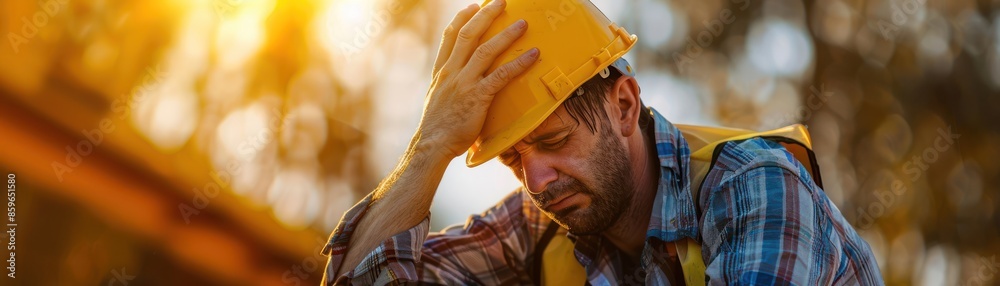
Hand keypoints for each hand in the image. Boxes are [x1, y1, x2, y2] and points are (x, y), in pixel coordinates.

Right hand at [415, 0, 538, 159]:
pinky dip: (519, 63)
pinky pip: (501, 75)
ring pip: (487, 50)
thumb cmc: (436, 129)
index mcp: (441, 72)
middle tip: (501, 2)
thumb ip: (448, 88)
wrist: (431, 146)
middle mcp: (451, 72)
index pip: (450, 37)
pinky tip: (533, 55)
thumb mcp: (437, 100)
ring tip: (523, 24)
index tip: (473, 6)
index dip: (462, 18)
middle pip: (469, 34)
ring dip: (507, 34)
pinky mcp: (478, 97)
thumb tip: (458, 85)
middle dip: (486, 15)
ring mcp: (464, 83)